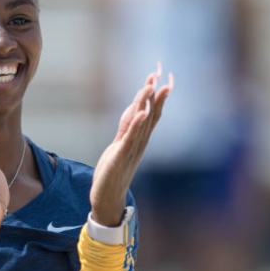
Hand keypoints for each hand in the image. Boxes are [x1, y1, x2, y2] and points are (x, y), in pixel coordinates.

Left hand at [90, 62, 173, 225]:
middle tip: (159, 73)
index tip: (161, 76)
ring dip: (146, 103)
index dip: (157, 95)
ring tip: (150, 85)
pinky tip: (141, 112)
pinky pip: (130, 137)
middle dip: (154, 94)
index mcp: (140, 140)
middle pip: (150, 114)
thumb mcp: (120, 145)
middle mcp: (140, 142)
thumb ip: (128, 129)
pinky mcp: (120, 156)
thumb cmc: (114, 172)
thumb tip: (135, 111)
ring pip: (141, 122)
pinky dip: (136, 124)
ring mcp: (131, 149)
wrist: (108, 197)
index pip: (152, 113)